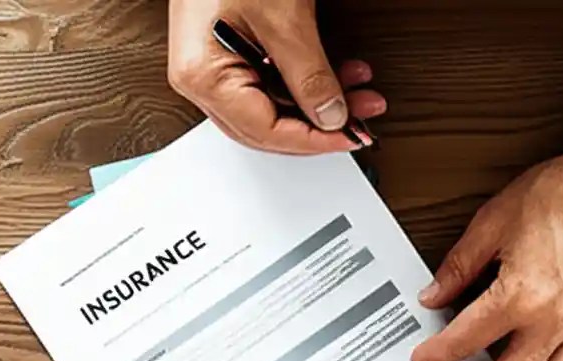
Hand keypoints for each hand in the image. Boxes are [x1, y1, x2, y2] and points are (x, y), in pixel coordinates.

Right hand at [168, 0, 386, 153]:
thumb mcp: (284, 18)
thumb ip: (309, 74)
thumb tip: (332, 117)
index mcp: (203, 74)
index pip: (265, 131)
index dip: (313, 139)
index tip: (350, 135)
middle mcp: (201, 76)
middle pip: (267, 126)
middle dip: (320, 123)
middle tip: (362, 117)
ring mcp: (214, 65)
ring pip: (273, 107)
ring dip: (319, 101)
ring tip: (358, 88)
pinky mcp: (230, 51)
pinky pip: (270, 82)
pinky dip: (306, 82)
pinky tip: (337, 73)